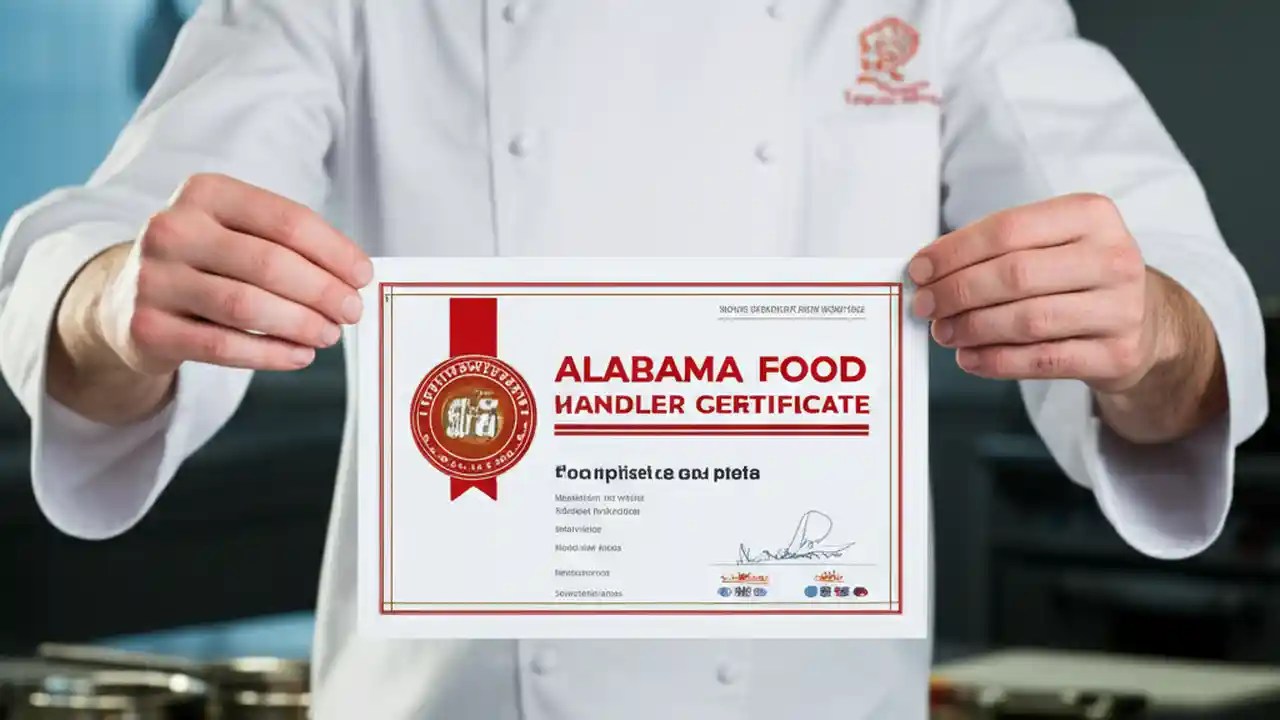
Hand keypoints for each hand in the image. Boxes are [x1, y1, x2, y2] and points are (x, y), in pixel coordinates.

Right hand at [96, 173, 371, 374]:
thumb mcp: (241, 233)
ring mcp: (153, 278)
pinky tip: (300, 356)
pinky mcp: (147, 327)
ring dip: (301, 324)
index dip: (334, 251)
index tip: (363, 276)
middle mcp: (173, 228)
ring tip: (330, 335)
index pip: (286, 220)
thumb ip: (292, 246)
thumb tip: (356, 277)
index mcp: (206, 192)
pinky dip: (272, 354)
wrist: (126, 300)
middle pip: (270, 264)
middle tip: (352, 311)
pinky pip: (223, 346)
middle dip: (323, 291)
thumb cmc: (209, 262)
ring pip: (246, 306)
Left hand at [909, 193, 1161, 393]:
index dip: (954, 252)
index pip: (1008, 230)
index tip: (919, 270)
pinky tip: (969, 358)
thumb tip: (928, 270)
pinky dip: (996, 361)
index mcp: (1092, 216)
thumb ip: (997, 248)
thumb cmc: (1079, 274)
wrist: (1147, 319)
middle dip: (957, 292)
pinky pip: (1043, 360)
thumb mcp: (1052, 242)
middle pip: (1015, 275)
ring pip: (1028, 320)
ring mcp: (1121, 309)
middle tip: (925, 305)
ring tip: (943, 332)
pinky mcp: (1117, 354)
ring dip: (973, 328)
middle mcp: (1113, 258)